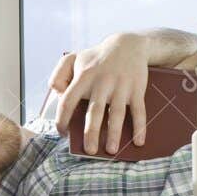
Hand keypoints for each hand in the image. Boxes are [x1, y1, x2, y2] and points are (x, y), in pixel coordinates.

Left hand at [50, 32, 149, 154]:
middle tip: (89, 151)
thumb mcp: (73, 59)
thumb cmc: (96, 58)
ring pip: (117, 113)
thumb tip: (57, 95)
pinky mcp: (137, 89)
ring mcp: (121, 86)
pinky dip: (139, 127)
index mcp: (84, 77)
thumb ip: (58, 76)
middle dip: (91, 132)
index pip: (68, 100)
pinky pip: (139, 110)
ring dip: (114, 133)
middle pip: (94, 111)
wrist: (127, 44)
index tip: (63, 133)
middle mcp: (102, 82)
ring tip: (111, 151)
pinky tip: (138, 142)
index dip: (62, 118)